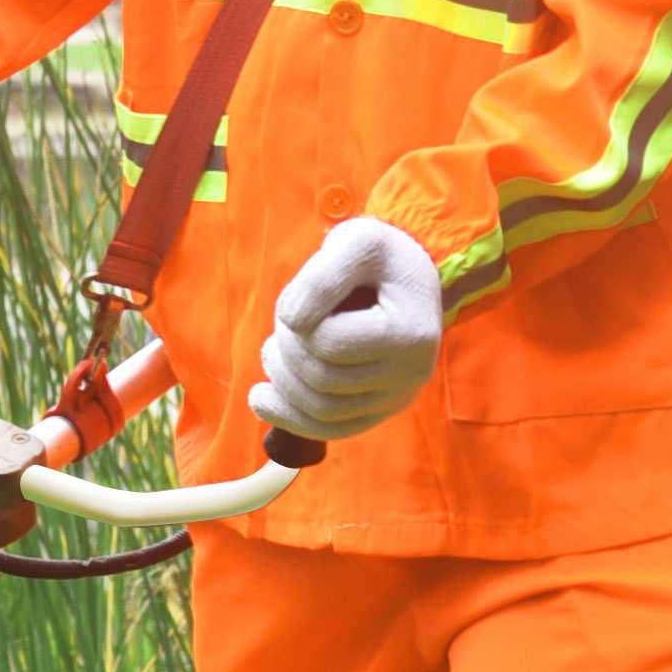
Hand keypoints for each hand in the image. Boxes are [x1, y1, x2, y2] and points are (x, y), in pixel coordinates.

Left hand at [253, 217, 446, 441]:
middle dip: (285, 350)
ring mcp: (397, 398)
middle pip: (322, 380)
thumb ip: (323, 274)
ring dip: (282, 381)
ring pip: (322, 411)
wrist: (406, 277)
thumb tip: (291, 321)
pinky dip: (289, 419)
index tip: (295, 297)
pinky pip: (331, 430)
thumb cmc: (379, 254)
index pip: (329, 344)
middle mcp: (411, 375)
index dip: (295, 321)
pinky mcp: (380, 411)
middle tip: (282, 322)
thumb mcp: (356, 241)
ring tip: (272, 351)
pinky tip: (260, 399)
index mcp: (410, 333)